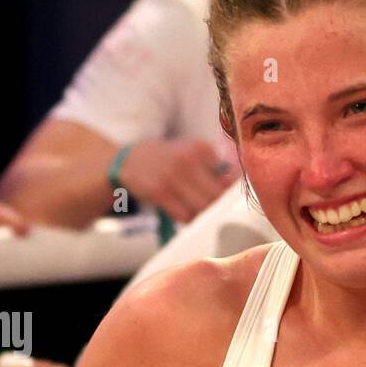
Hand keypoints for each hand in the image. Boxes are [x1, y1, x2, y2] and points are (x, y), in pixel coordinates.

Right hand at [118, 140, 232, 222]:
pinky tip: (185, 212)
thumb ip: (214, 167)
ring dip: (203, 214)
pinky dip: (189, 218)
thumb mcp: (191, 152)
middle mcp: (187, 160)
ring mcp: (172, 177)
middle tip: (216, 210)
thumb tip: (236, 186)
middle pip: (217, 195)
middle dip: (219, 207)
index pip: (228, 178)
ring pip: (203, 208)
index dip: (230, 192)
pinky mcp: (160, 192)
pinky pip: (185, 215)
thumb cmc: (167, 159)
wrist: (129, 161)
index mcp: (200, 148)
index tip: (227, 198)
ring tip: (197, 209)